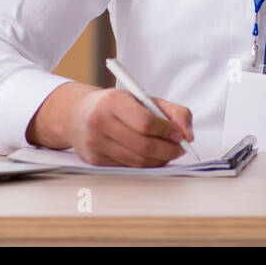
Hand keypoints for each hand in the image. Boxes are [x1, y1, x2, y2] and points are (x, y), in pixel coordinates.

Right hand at [67, 87, 194, 166]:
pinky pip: (128, 166)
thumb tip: (188, 135)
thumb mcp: (142, 98)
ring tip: (168, 153)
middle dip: (168, 150)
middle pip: (143, 146)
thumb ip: (172, 111)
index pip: (146, 122)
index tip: (180, 135)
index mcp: (112, 102)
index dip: (167, 131)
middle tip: (180, 149)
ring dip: (159, 160)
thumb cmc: (115, 105)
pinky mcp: (94, 160)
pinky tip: (151, 157)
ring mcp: (95, 143)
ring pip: (137, 161)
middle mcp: (99, 122)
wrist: (77, 114)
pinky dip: (145, 164)